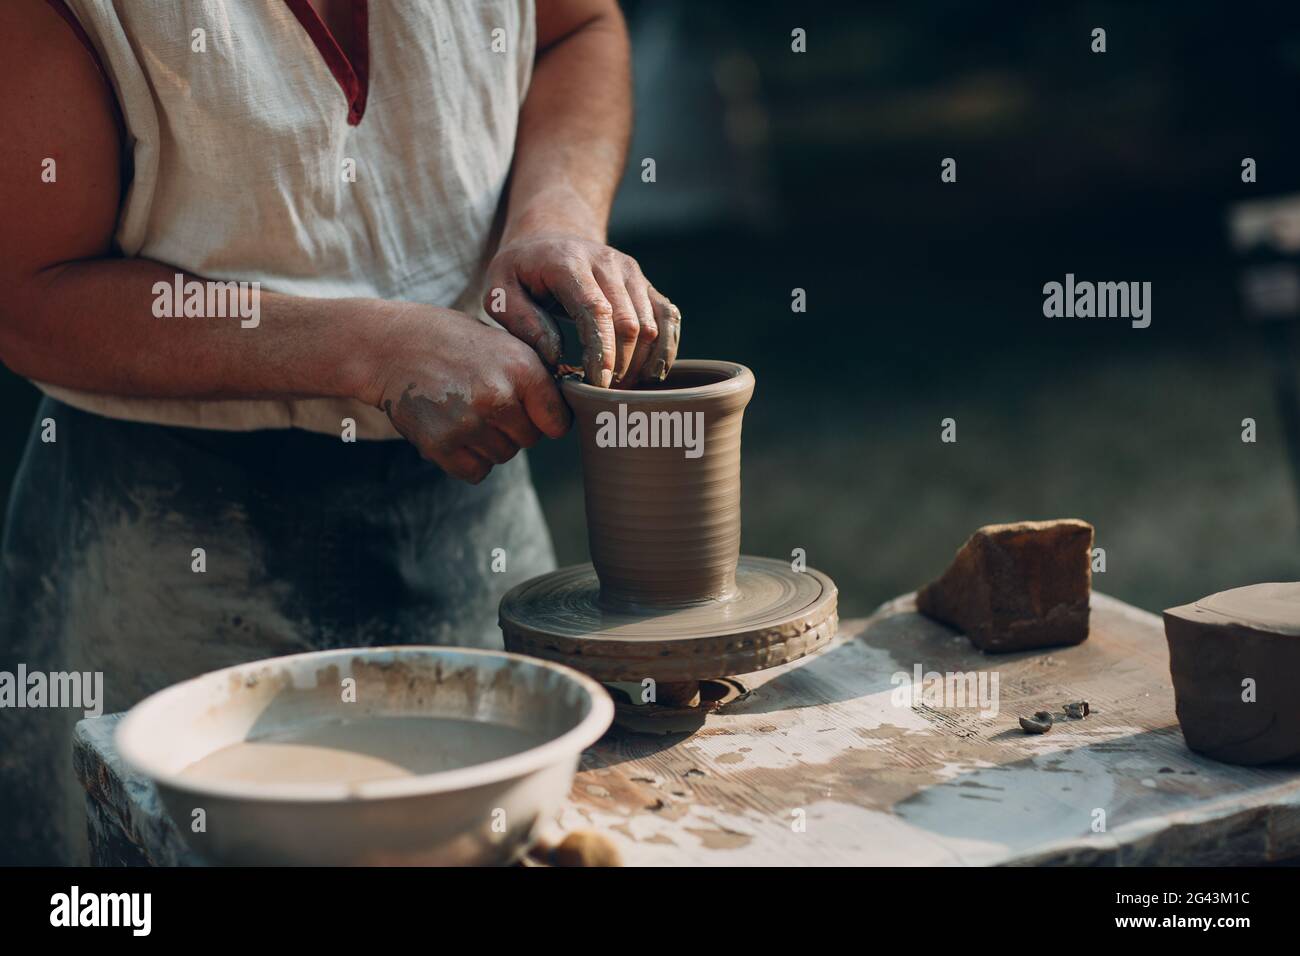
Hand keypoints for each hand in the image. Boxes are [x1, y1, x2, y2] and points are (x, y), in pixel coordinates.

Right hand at [364, 303, 570, 482]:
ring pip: (502, 456)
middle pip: (529, 441)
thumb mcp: (503, 344)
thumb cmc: (451, 342)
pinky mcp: (441, 445)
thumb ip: (534, 379)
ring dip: (488, 442)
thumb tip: (565, 417)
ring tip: (463, 410)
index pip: (559, 422)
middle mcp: (499, 397)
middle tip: (484, 402)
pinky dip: (467, 459)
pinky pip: (476, 472)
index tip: (532, 412)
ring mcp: (469, 424)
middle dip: (513, 428)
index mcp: (522, 368)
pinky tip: (452, 429)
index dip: (547, 420)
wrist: (389, 345)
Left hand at [483, 235, 680, 387]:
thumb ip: (522, 322)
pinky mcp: (646, 284)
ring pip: (652, 325)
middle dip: (622, 366)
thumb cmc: (522, 271)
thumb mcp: (500, 290)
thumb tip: (556, 356)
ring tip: (619, 388)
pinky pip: (669, 319)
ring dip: (640, 364)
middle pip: (629, 323)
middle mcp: (608, 262)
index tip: (598, 385)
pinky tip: (648, 375)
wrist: (551, 237)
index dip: (602, 352)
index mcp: (569, 262)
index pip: (596, 310)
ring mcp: (632, 272)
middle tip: (604, 396)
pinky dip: (664, 351)